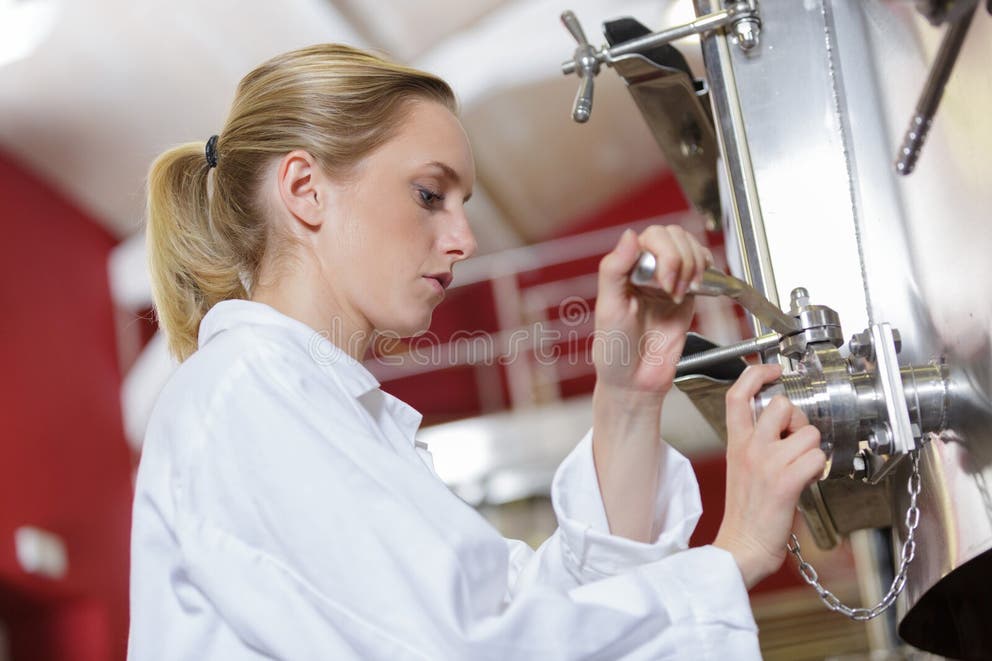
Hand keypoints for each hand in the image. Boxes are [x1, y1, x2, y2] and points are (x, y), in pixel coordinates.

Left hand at [593, 225, 712, 398]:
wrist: (636, 379)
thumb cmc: (615, 348)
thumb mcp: (609, 307)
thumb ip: (614, 269)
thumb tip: (629, 236)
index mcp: (625, 268)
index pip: (651, 237)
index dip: (664, 254)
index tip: (663, 284)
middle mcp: (646, 270)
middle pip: (674, 236)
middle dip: (680, 260)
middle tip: (672, 291)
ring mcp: (667, 279)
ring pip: (690, 246)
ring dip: (693, 266)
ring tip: (681, 293)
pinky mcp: (686, 293)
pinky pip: (702, 267)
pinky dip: (705, 270)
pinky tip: (694, 288)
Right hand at [713, 364, 826, 588]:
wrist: (742, 544)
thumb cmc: (747, 510)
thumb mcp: (740, 465)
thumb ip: (756, 440)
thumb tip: (784, 424)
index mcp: (736, 441)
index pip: (739, 393)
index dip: (757, 373)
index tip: (773, 369)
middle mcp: (750, 447)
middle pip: (782, 405)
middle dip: (798, 419)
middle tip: (796, 438)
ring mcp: (767, 462)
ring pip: (808, 432)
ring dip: (812, 449)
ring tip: (801, 466)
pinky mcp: (785, 481)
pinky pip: (816, 458)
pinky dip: (818, 469)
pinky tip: (806, 480)